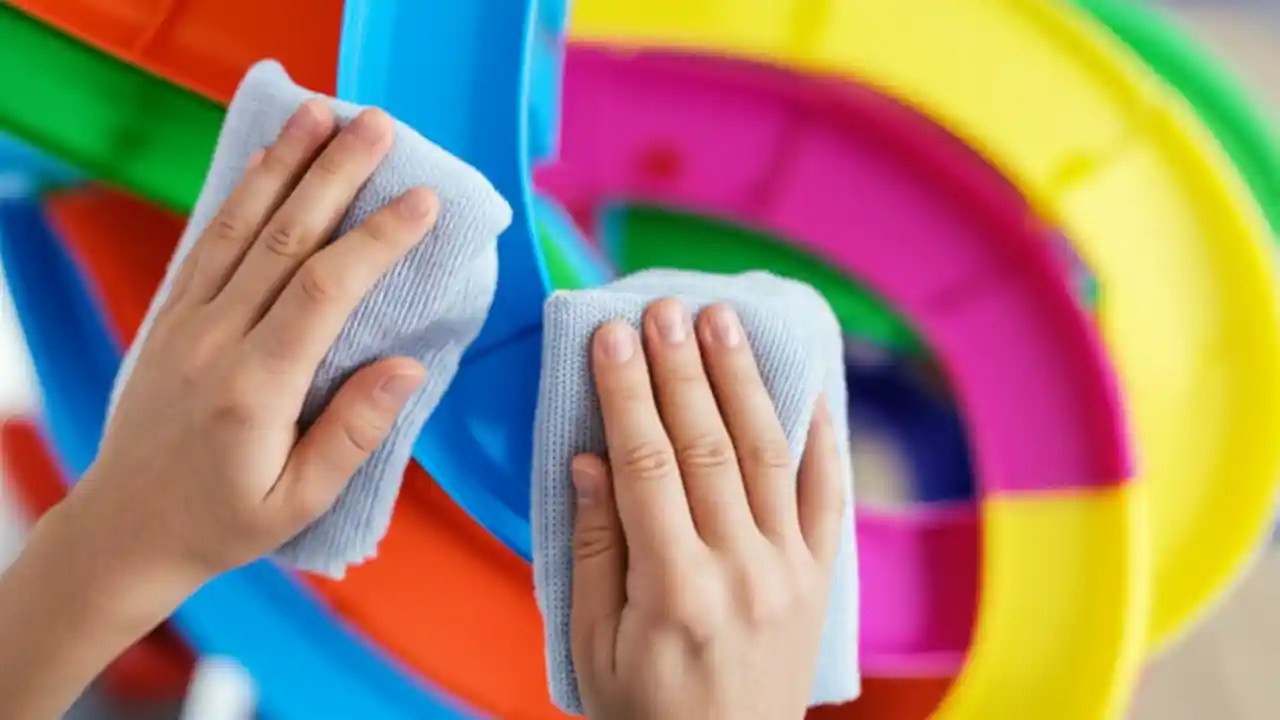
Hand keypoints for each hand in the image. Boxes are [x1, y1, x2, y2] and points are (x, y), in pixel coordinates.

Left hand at [0, 100, 437, 717]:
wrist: (126, 528)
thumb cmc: (223, 522)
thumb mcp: (300, 500)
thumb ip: (354, 432)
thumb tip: (410, 366)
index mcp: (255, 387)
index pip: (323, 292)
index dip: (375, 239)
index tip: (421, 201)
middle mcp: (215, 341)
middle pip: (283, 238)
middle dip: (335, 174)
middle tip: (379, 125)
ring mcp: (186, 322)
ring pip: (241, 225)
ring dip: (284, 164)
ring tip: (322, 113)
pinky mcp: (171, 317)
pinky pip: (207, 241)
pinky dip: (241, 194)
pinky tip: (268, 161)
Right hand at [570, 300, 846, 719]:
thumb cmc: (644, 713)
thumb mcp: (592, 647)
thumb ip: (594, 551)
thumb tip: (589, 460)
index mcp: (674, 590)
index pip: (646, 466)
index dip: (627, 394)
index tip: (611, 335)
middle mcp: (740, 571)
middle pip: (708, 446)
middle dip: (682, 369)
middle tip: (663, 307)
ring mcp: (790, 572)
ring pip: (768, 455)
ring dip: (743, 382)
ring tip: (723, 321)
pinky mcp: (819, 579)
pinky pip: (828, 496)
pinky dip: (821, 438)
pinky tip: (808, 387)